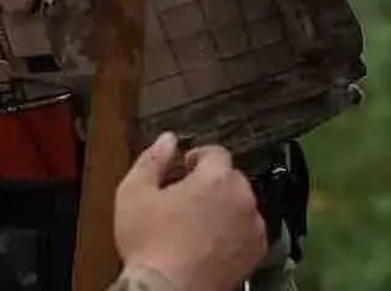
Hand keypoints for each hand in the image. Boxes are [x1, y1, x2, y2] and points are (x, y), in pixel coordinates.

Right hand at [115, 132, 267, 290]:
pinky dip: (236, 233)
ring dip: (226, 208)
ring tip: (199, 226)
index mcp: (216, 177)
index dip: (198, 158)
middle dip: (211, 184)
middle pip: (230, 178)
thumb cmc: (148, 243)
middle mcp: (242, 196)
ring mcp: (253, 225)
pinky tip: (213, 244)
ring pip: (241, 205)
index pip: (215, 153)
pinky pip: (249, 231)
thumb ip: (152, 161)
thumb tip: (168, 140)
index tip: (184, 170)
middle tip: (186, 201)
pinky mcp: (256, 251)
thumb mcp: (134, 195)